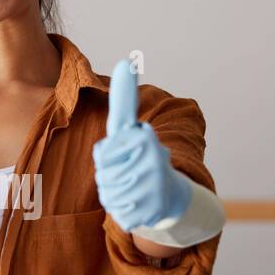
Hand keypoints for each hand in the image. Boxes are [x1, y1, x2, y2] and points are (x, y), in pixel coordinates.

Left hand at [92, 59, 190, 231]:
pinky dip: (124, 211)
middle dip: (108, 175)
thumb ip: (125, 101)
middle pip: (103, 173)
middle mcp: (154, 160)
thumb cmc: (141, 157)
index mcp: (146, 138)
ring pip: (109, 194)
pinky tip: (138, 204)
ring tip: (132, 187)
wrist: (170, 195)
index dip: (108, 149)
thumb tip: (126, 60)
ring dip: (114, 194)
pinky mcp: (152, 212)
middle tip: (128, 171)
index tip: (128, 118)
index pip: (104, 150)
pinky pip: (120, 214)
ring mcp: (153, 188)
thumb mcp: (131, 129)